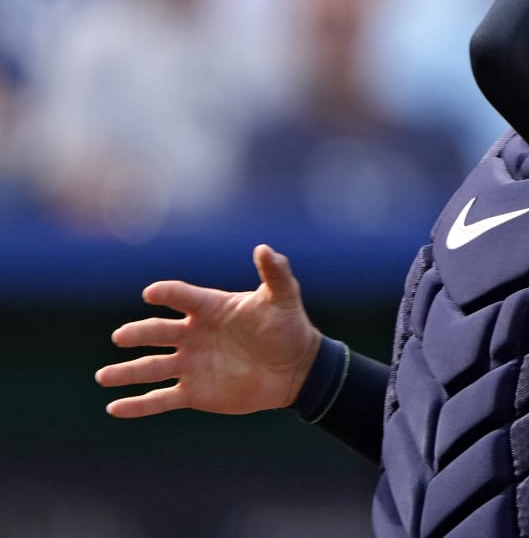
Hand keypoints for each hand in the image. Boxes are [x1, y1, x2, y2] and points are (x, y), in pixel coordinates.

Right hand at [95, 244, 323, 417]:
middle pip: (157, 331)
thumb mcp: (283, 298)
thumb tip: (265, 248)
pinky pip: (160, 398)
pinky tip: (114, 408)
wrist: (297, 368)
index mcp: (209, 308)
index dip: (167, 293)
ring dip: (126, 372)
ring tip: (103, 377)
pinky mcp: (195, 392)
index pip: (181, 297)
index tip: (152, 293)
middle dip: (138, 333)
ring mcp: (191, 364)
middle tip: (121, 337)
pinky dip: (138, 405)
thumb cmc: (288, 328)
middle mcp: (193, 335)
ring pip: (151, 367)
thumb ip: (275, 274)